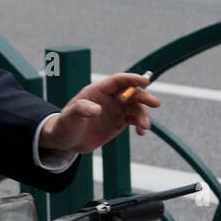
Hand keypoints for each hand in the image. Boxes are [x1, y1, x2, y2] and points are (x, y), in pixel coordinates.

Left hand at [38, 72, 160, 154]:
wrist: (67, 141)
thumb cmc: (65, 125)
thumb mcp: (69, 117)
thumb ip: (81, 109)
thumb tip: (96, 108)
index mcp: (98, 91)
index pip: (118, 81)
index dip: (131, 79)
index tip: (144, 81)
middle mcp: (110, 98)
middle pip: (131, 93)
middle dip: (144, 97)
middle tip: (155, 104)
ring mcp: (116, 110)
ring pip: (136, 108)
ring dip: (143, 115)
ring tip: (144, 127)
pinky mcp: (119, 122)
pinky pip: (134, 120)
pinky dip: (140, 125)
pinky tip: (141, 132)